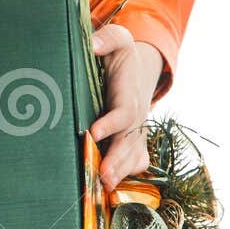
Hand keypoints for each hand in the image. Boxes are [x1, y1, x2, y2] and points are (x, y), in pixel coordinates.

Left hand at [87, 25, 163, 190]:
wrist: (134, 68)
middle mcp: (135, 116)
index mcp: (129, 93)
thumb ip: (108, 38)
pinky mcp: (132, 141)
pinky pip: (134, 161)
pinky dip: (125, 175)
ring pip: (132, 155)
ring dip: (119, 172)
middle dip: (116, 159)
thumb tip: (93, 44)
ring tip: (104, 188)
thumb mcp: (117, 39)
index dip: (111, 122)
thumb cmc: (117, 54)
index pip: (124, 111)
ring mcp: (135, 131)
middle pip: (129, 141)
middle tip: (102, 175)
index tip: (93, 131)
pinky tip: (110, 190)